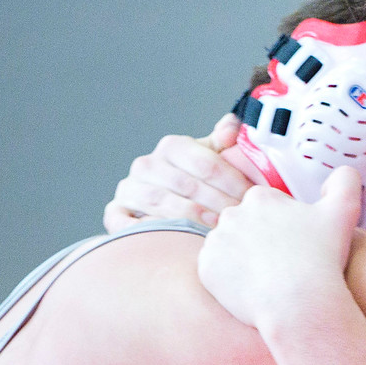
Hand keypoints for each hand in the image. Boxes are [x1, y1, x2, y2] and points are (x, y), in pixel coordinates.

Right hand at [103, 114, 249, 231]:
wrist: (153, 205)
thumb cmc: (189, 182)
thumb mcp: (207, 158)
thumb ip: (222, 143)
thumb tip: (234, 125)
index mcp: (171, 147)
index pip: (207, 163)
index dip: (233, 182)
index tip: (251, 197)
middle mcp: (146, 165)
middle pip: (188, 185)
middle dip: (218, 203)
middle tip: (238, 218)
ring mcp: (128, 189)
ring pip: (163, 203)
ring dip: (193, 217)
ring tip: (216, 229)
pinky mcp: (114, 214)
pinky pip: (133, 223)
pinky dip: (154, 230)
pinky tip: (177, 238)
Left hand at [198, 166, 362, 330]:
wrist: (299, 304)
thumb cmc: (321, 258)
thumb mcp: (343, 211)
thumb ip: (344, 182)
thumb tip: (342, 172)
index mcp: (259, 197)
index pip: (266, 208)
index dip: (283, 226)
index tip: (294, 243)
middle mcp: (231, 214)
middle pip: (245, 226)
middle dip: (259, 240)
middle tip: (283, 262)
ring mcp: (215, 242)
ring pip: (229, 248)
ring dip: (243, 259)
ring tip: (269, 277)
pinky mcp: (206, 269)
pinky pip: (216, 271)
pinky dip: (230, 280)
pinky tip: (253, 288)